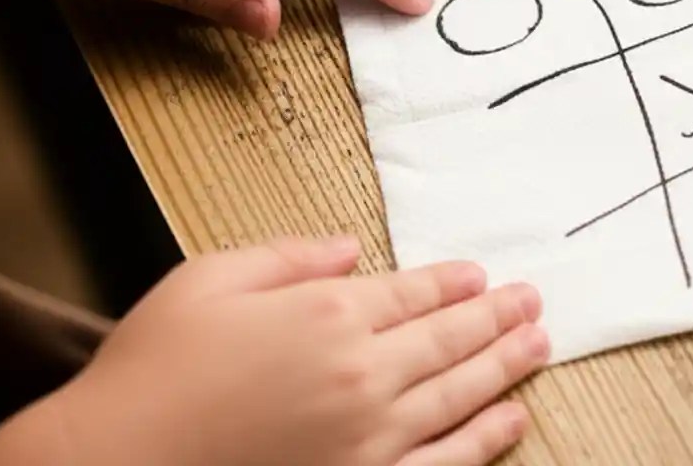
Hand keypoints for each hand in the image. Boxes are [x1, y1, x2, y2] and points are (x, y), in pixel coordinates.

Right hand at [51, 237, 547, 465]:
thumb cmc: (152, 373)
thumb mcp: (208, 279)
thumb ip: (287, 256)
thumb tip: (349, 249)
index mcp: (326, 314)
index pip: (413, 292)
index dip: (454, 282)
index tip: (482, 276)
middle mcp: (361, 373)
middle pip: (450, 339)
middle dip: (498, 317)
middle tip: (533, 302)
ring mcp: (369, 438)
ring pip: (460, 394)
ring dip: (507, 367)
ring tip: (540, 345)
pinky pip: (445, 462)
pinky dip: (486, 439)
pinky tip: (511, 419)